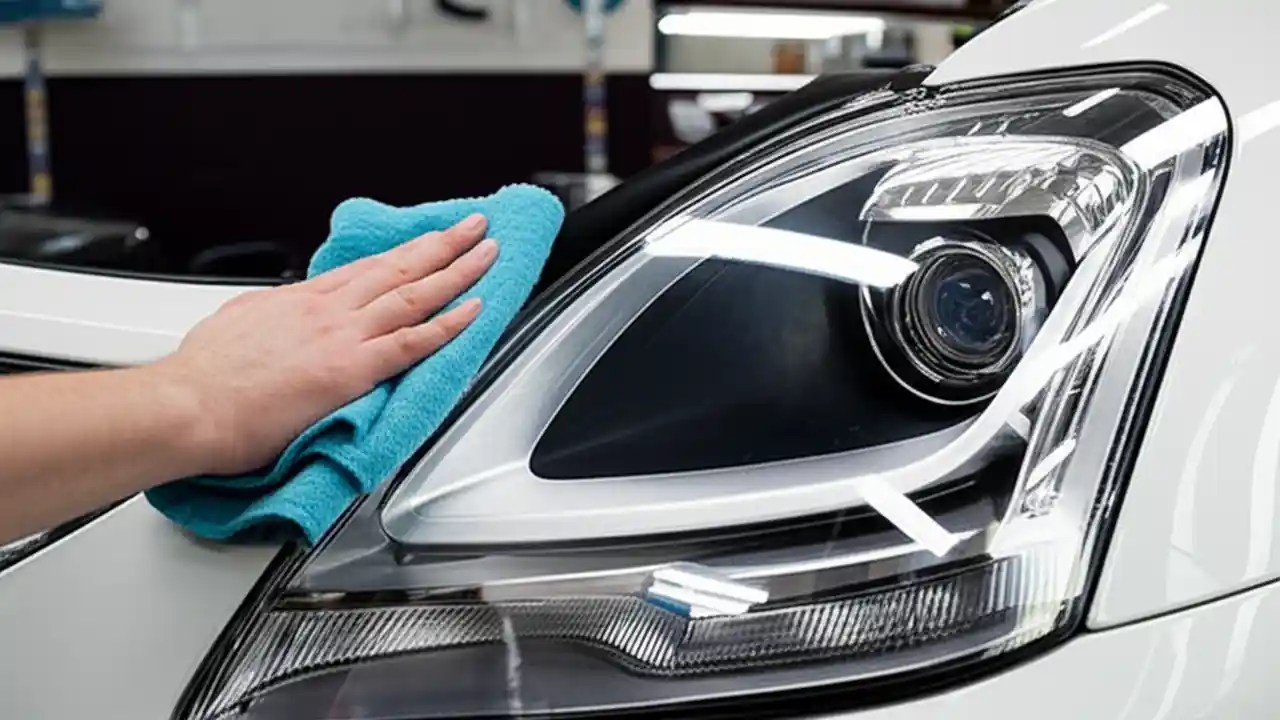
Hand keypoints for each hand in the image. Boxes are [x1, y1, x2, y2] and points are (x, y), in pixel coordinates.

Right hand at [152, 213, 495, 475]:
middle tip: (476, 226)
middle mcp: (328, 310)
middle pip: (399, 267)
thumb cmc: (203, 378)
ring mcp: (342, 336)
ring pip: (414, 294)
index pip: (367, 269)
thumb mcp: (238, 324)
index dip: (404, 254)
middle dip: (443, 244)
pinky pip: (411, 342)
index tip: (428, 242)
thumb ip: (272, 316)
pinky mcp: (349, 369)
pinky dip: (448, 324)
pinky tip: (474, 310)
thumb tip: (281, 315)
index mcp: (301, 300)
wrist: (186, 405)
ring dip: (458, 271)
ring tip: (488, 253)